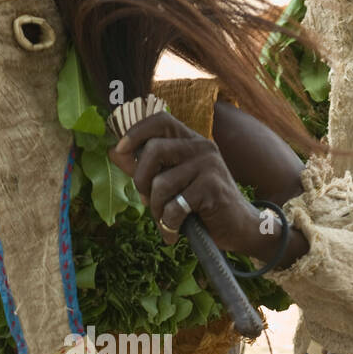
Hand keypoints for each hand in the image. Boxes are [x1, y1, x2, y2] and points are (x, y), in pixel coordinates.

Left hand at [109, 110, 266, 253]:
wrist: (239, 227)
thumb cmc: (201, 206)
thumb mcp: (172, 183)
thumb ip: (145, 168)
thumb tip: (113, 152)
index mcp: (191, 141)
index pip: (160, 120)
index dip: (135, 132)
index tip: (119, 150)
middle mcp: (201, 147)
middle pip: (153, 150)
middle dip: (141, 181)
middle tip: (148, 201)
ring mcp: (209, 166)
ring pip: (160, 183)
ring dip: (156, 210)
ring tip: (166, 221)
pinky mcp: (212, 188)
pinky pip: (174, 207)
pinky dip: (169, 225)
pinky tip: (175, 233)